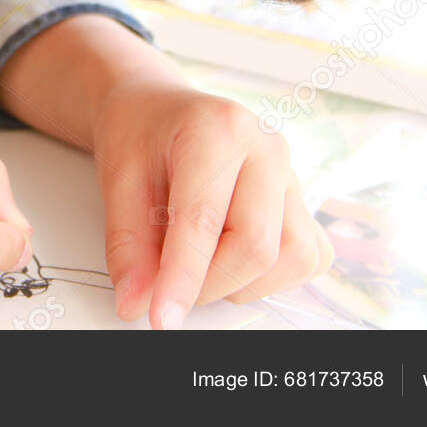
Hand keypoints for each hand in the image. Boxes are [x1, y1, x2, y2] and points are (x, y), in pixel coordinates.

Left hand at [91, 82, 332, 327]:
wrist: (159, 109)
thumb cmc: (141, 134)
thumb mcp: (117, 180)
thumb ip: (128, 245)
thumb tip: (137, 303)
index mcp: (217, 129)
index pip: (204, 220)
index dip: (182, 278)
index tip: (160, 317)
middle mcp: (266, 147)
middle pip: (257, 246)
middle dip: (209, 284)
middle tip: (167, 283)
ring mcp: (292, 173)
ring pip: (292, 258)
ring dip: (243, 282)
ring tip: (200, 260)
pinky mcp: (302, 200)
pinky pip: (308, 256)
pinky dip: (272, 276)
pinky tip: (231, 256)